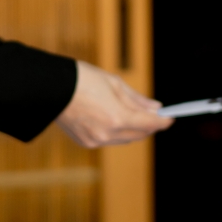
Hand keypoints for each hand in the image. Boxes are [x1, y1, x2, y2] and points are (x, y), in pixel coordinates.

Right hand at [54, 61, 171, 148]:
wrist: (51, 88)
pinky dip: (115, 131)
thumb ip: (137, 99)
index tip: (171, 118)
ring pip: (124, 138)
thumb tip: (156, 108)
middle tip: (154, 114)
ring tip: (133, 114)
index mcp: (117, 117)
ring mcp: (96, 140)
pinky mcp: (85, 142)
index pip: (149, 124)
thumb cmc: (83, 79)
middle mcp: (108, 133)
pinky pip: (109, 140)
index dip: (163, 121)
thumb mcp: (115, 83)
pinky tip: (111, 118)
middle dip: (148, 125)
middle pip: (139, 134)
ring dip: (132, 128)